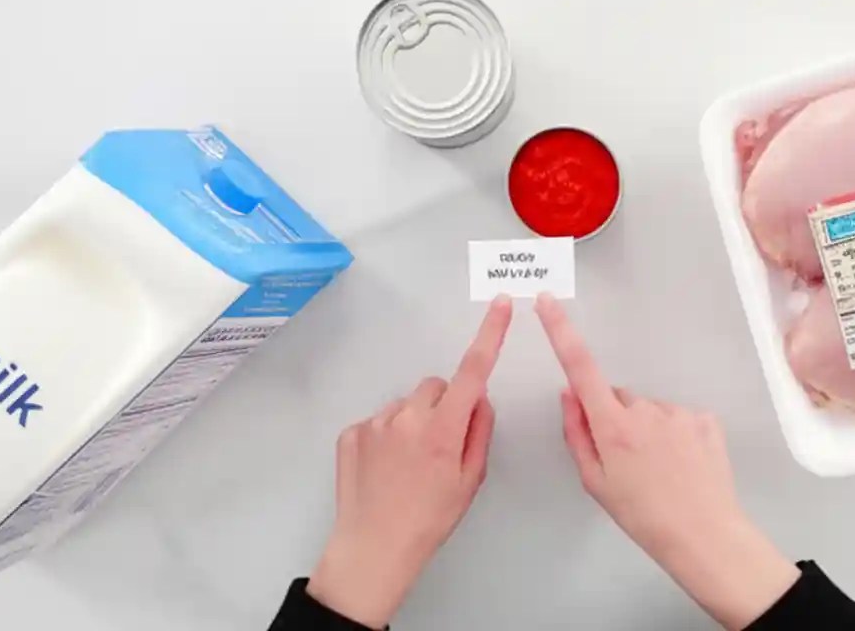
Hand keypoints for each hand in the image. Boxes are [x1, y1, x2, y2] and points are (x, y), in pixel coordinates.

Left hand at [307, 296, 512, 628]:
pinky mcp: (351, 433)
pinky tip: (386, 470)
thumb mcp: (470, 481)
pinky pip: (379, 421)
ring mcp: (375, 423)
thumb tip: (479, 399)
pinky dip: (387, 437)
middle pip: (437, 387)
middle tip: (443, 445)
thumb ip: (479, 432)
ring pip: (407, 405)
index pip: (473, 371)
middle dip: (445, 405)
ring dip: (414, 423)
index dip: (490, 334)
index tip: (502, 304)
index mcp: (442, 429)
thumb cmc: (429, 520)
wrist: (373, 549)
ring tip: (410, 466)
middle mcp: (407, 417)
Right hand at [535, 294, 799, 629]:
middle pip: (617, 398)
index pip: (579, 367)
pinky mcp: (705, 420)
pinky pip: (679, 418)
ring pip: (649, 410)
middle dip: (615, 419)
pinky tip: (681, 466)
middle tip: (625, 462)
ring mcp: (678, 413)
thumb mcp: (595, 482)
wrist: (702, 535)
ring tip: (658, 470)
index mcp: (612, 426)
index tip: (547, 302)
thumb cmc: (642, 515)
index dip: (560, 331)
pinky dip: (676, 436)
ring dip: (647, 430)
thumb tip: (568, 394)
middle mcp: (645, 410)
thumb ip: (577, 433)